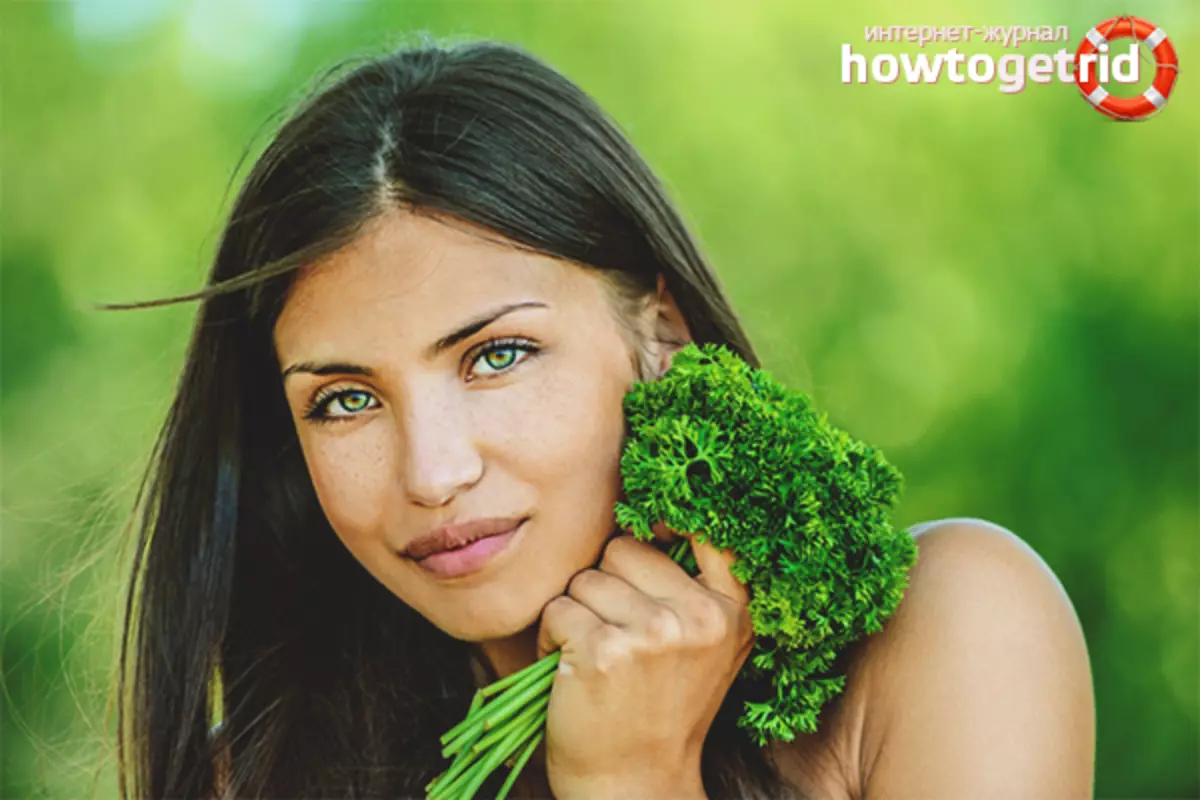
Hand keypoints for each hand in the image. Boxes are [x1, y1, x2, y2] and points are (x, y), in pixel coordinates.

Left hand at [536, 526, 753, 798]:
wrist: (635, 785)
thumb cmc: (665, 710)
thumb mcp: (713, 649)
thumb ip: (705, 588)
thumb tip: (666, 516)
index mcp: (731, 613)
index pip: (706, 531)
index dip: (669, 519)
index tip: (651, 525)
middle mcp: (699, 619)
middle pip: (624, 548)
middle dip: (605, 580)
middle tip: (612, 628)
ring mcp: (652, 634)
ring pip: (586, 578)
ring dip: (576, 611)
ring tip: (593, 655)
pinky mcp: (604, 651)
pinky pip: (558, 608)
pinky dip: (551, 636)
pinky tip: (570, 669)